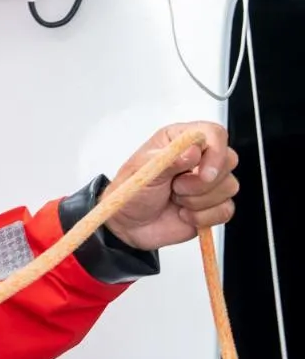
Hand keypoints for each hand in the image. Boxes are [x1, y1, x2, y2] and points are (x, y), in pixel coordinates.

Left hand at [102, 122, 238, 250]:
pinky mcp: (213, 205)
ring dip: (198, 200)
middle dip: (202, 181)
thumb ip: (169, 159)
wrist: (129, 225)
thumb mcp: (143, 172)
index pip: (214, 133)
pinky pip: (226, 210)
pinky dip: (203, 216)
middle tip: (176, 187)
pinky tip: (184, 214)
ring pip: (230, 187)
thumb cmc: (131, 192)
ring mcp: (208, 183)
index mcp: (179, 141)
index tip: (204, 172)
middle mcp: (198, 159)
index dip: (215, 151)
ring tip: (175, 199)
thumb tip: (193, 151)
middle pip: (228, 160)